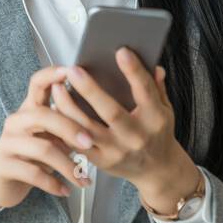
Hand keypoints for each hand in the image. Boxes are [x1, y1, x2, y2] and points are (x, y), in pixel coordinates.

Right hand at [0, 66, 96, 210]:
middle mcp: (16, 122)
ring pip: (42, 148)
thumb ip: (66, 124)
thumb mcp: (50, 136)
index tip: (71, 71)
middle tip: (90, 143)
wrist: (2, 181)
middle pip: (43, 115)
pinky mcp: (3, 165)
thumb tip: (100, 114)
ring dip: (68, 166)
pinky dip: (54, 183)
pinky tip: (66, 190)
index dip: (52, 75)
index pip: (37, 83)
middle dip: (70, 128)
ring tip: (84, 179)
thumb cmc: (33, 155)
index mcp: (29, 109)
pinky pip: (33, 173)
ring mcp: (7, 143)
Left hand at [50, 47, 200, 209]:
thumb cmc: (158, 134)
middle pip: (110, 111)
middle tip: (73, 70)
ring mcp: (117, 150)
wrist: (157, 170)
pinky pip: (78, 144)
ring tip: (57, 87)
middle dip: (90, 90)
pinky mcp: (102, 161)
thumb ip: (158, 88)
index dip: (133, 71)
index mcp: (155, 118)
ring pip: (88, 128)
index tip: (121, 52)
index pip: (145, 91)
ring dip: (69, 107)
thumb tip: (155, 66)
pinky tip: (56, 111)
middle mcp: (136, 135)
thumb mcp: (166, 110)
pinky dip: (65, 127)